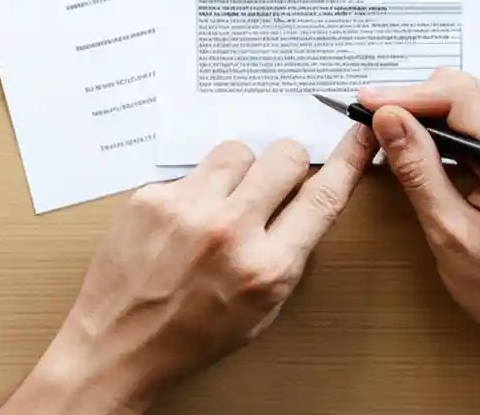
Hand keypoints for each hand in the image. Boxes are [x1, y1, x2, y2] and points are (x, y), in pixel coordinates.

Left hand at [0, 127, 376, 414]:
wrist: (117, 344)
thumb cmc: (190, 336)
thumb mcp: (262, 310)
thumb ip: (288, 253)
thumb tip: (303, 200)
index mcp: (267, 267)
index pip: (323, 197)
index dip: (348, 160)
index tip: (361, 136)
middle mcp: (230, 232)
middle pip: (285, 156)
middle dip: (287, 166)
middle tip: (272, 184)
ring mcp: (187, 209)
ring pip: (237, 151)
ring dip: (239, 171)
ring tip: (220, 203)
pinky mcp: (151, 197)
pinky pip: (191, 171)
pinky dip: (194, 190)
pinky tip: (181, 221)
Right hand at [360, 69, 479, 414]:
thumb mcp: (450, 233)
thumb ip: (419, 170)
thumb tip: (387, 119)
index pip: (461, 99)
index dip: (407, 94)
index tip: (364, 102)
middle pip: (468, 92)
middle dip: (415, 99)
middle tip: (371, 118)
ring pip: (476, 101)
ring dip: (431, 111)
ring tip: (392, 132)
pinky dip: (451, 125)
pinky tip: (426, 145)